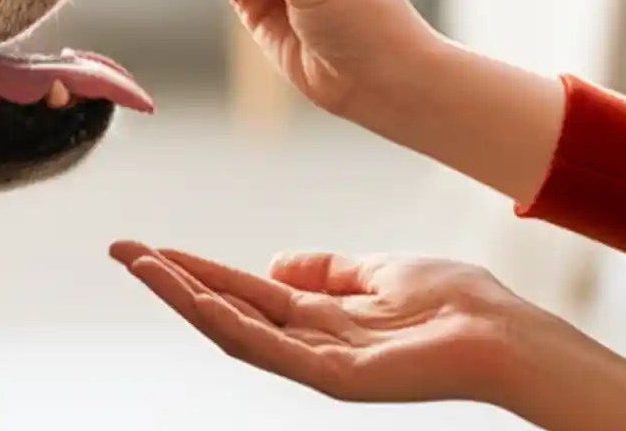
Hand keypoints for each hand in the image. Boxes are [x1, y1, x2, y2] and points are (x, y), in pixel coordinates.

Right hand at [109, 241, 523, 405]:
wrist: (503, 333)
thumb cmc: (453, 302)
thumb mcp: (377, 270)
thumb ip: (325, 270)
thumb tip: (272, 265)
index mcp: (318, 317)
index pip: (243, 291)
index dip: (196, 270)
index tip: (151, 248)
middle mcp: (308, 343)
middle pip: (226, 309)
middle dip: (172, 282)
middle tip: (122, 251)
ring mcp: (316, 364)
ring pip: (233, 329)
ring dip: (182, 297)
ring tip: (139, 264)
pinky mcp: (332, 377)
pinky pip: (265, 347)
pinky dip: (221, 318)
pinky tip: (188, 293)